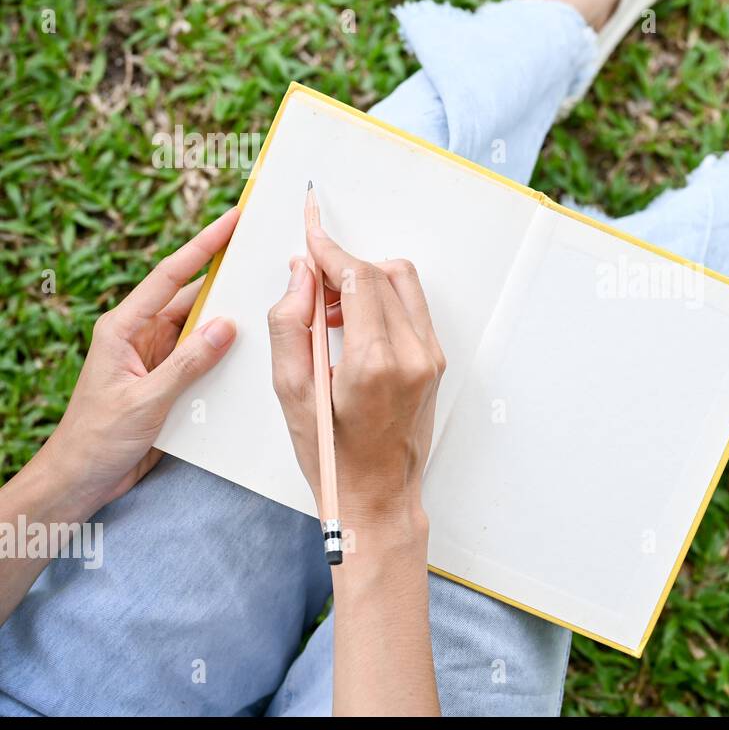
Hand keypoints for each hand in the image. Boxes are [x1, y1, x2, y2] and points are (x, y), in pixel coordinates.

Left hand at [45, 207, 240, 506]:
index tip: (230, 220)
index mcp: (122, 328)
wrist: (80, 479)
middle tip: (263, 255)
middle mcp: (139, 336)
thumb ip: (187, 362)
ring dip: (230, 319)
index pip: (169, 276)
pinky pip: (203, 356)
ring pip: (201, 327)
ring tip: (268, 301)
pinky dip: (226, 352)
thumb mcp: (145, 400)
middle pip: (191, 296)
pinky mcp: (167, 379)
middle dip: (227, 276)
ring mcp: (154, 357)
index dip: (203, 245)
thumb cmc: (97, 439)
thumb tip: (227, 324)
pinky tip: (252, 351)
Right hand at [267, 223, 444, 529]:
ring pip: (403, 284)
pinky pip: (411, 308)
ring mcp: (431, 358)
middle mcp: (413, 354)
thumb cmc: (332, 455)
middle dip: (342, 264)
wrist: (377, 497)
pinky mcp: (436, 362)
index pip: (357, 277)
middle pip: (381, 273)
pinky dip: (381, 300)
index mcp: (376, 362)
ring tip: (327, 310)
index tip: (310, 232)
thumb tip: (301, 274)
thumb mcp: (292, 392)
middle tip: (308, 280)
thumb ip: (290, 325)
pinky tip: (351, 325)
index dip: (330, 249)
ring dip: (363, 280)